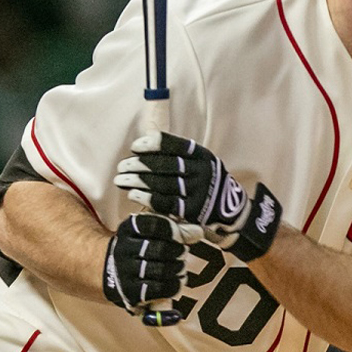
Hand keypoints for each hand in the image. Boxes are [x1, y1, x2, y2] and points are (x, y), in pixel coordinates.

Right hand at [101, 213, 186, 325]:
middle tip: (182, 252)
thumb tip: (197, 232)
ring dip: (177, 269)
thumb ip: (172, 228)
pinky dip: (173, 286)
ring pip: (161, 270)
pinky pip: (158, 290)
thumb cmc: (137, 247)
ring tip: (180, 267)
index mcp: (129, 229)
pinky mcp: (131, 293)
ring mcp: (126, 272)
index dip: (172, 230)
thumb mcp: (148, 231)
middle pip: (160, 249)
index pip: (154, 225)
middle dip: (178, 251)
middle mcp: (124, 250)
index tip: (180, 235)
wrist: (110, 271)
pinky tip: (177, 281)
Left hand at [114, 132, 281, 262]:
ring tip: (121, 179)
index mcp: (202, 156)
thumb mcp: (200, 163)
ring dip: (138, 181)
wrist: (230, 210)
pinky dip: (147, 198)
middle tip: (122, 166)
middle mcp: (202, 172)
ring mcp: (198, 192)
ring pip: (163, 184)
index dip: (153, 145)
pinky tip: (133, 195)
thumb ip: (178, 154)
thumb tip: (146, 141)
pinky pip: (166, 204)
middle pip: (166, 166)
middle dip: (140, 165)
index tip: (135, 147)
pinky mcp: (193, 210)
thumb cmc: (205, 182)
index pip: (175, 146)